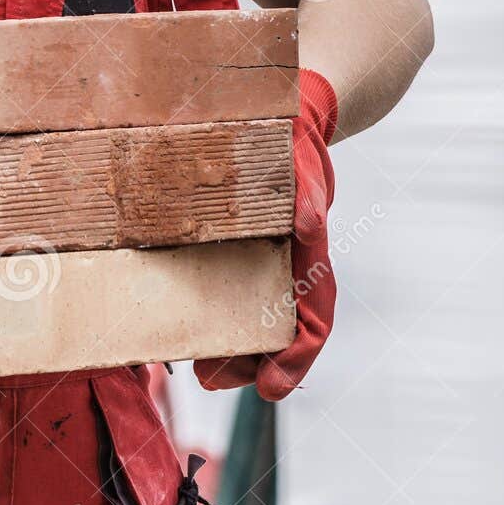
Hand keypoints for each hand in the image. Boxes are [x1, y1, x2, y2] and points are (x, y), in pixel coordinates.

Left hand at [195, 69, 337, 399]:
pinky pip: (227, 293)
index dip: (299, 355)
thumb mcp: (303, 159)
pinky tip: (189, 329)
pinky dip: (212, 316)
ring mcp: (265, 260)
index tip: (274, 388)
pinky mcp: (235, 251)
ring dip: (232, 352)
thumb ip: (308, 190)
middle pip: (279, 331)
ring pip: (253, 320)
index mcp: (308, 250)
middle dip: (253, 366)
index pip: (314, 314)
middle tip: (215, 383)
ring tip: (201, 372)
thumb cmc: (295, 140)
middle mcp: (289, 263)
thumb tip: (311, 222)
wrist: (286, 116)